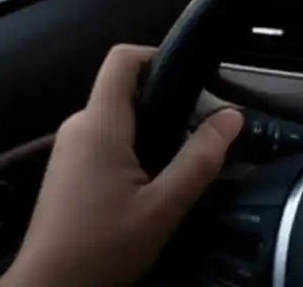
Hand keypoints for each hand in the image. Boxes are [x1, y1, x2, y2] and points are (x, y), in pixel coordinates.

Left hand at [0, 45, 242, 286]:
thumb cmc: (103, 247)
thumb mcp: (163, 207)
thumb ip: (200, 159)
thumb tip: (233, 115)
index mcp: (99, 125)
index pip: (122, 60)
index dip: (159, 55)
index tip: (198, 78)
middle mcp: (79, 127)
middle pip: (127, 89)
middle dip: (169, 101)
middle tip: (206, 130)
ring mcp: (70, 149)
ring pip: (120, 117)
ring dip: (156, 128)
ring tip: (187, 157)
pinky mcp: (69, 169)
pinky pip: (109, 138)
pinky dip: (138, 146)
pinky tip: (157, 179)